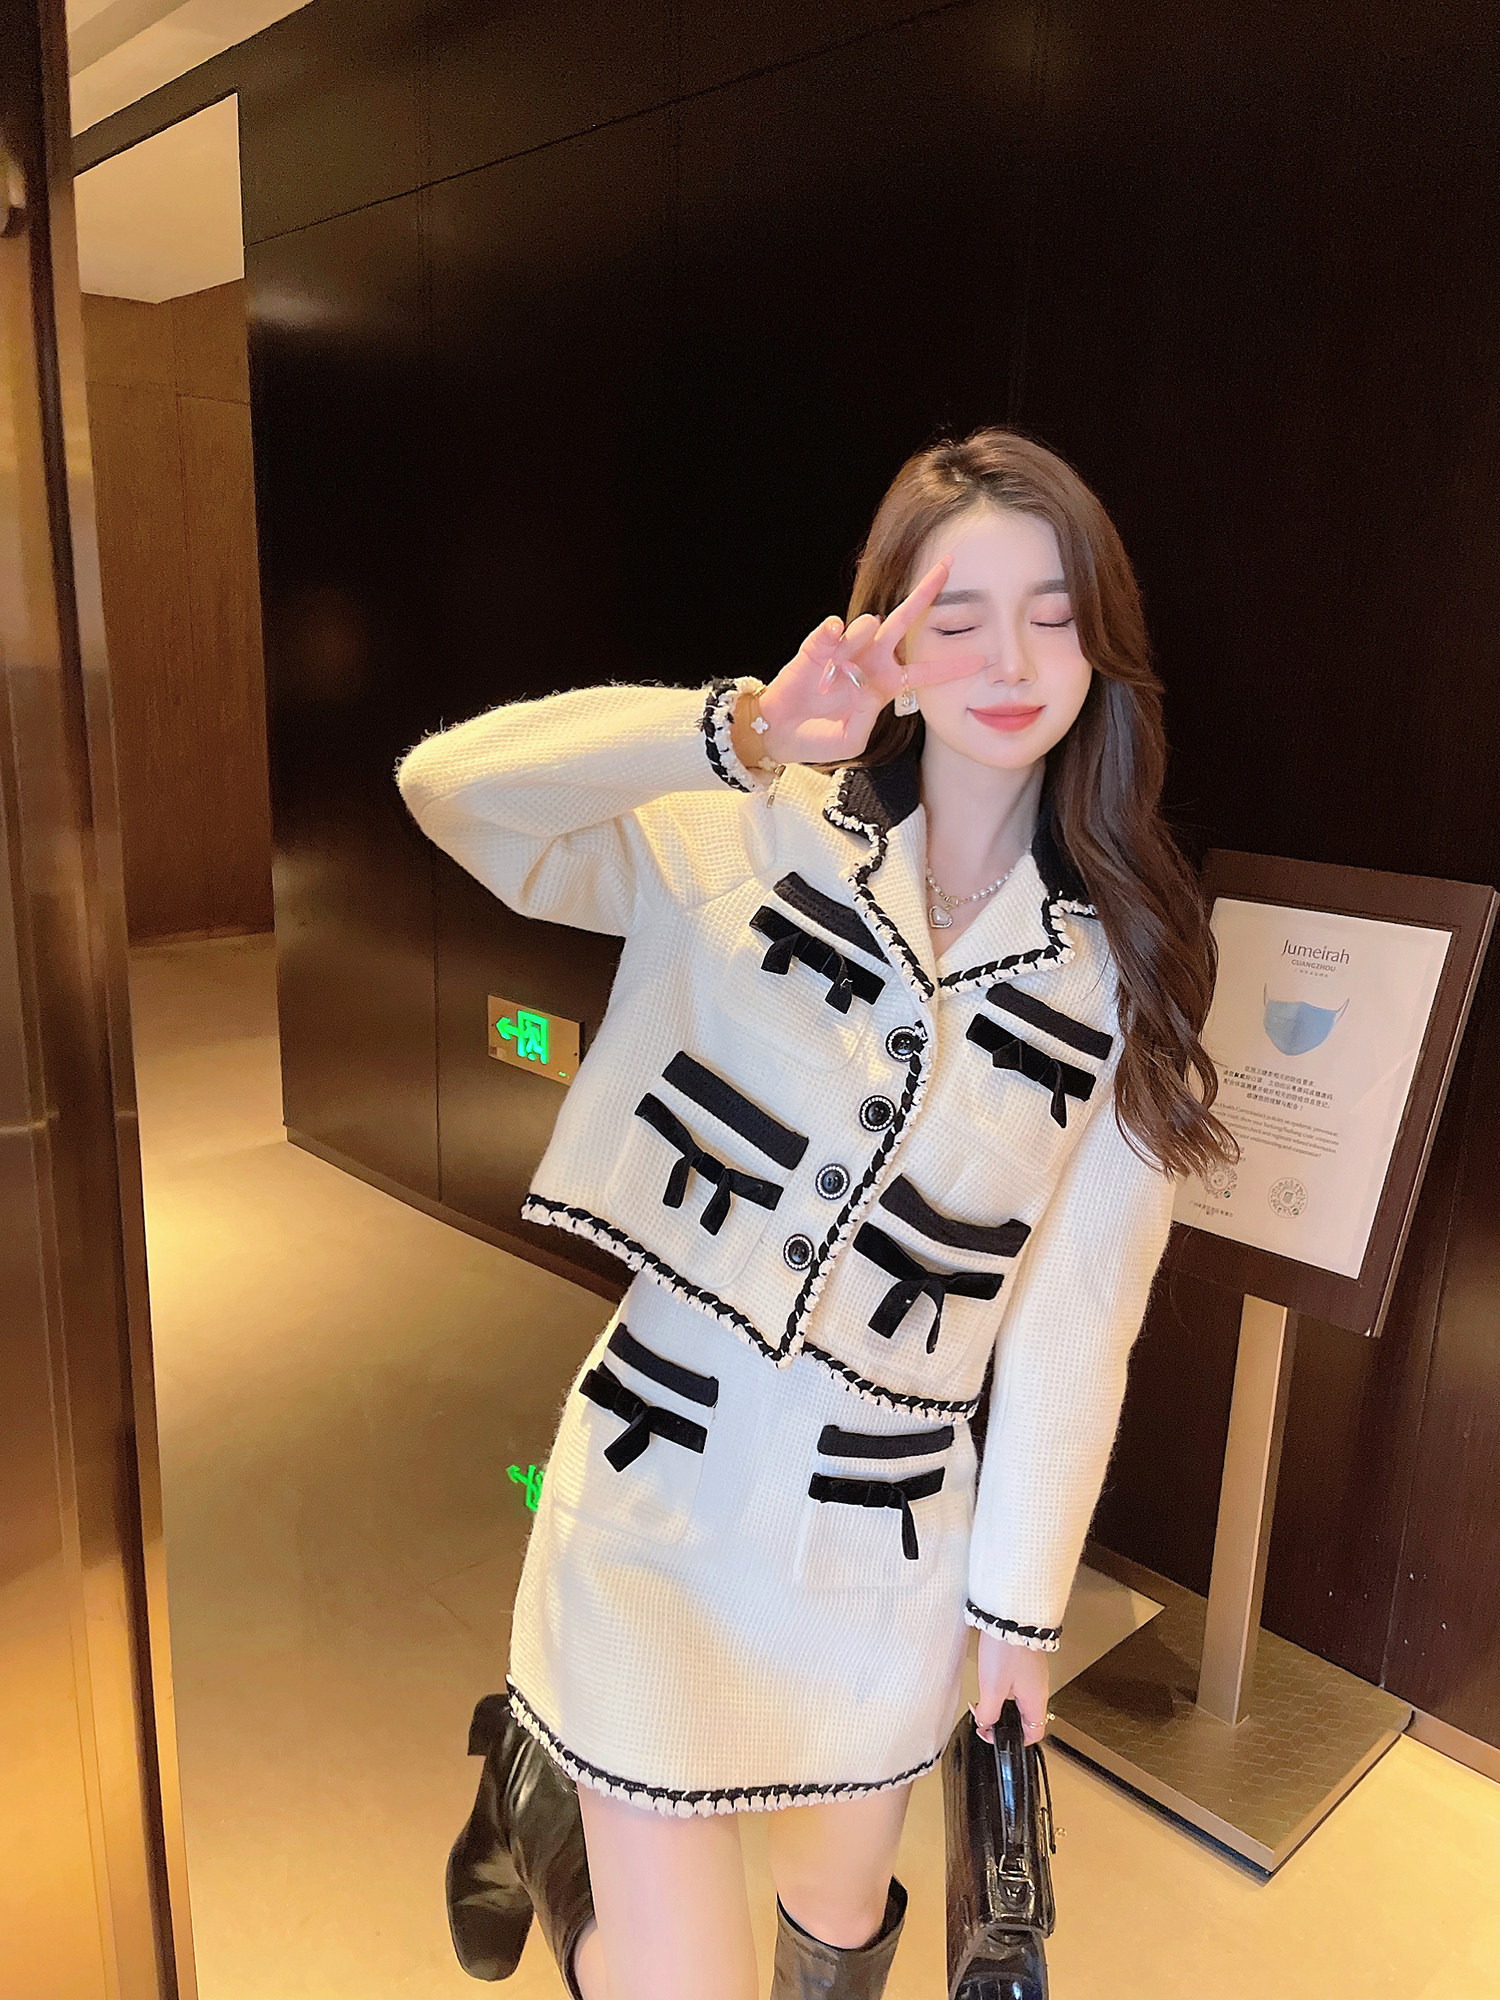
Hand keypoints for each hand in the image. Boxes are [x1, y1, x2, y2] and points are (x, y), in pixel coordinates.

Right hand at [733, 558, 984, 767]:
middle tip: (947, 566)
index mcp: (883, 686)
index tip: (979, 660)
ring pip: (867, 625)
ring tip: (851, 657)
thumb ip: (868, 716)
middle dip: (925, 594)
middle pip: (904, 621)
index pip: (924, 672)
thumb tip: (869, 680)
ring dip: (865, 633)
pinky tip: (833, 635)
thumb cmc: (817, 740)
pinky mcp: (818, 647)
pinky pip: (831, 632)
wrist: (777, 734)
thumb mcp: (852, 740)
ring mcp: (844, 651)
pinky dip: (833, 632)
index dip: (950, 666)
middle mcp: (869, 662)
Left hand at [974, 1632, 1050, 1746]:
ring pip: (1018, 1699)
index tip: (992, 1734)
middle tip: (983, 1715)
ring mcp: (1033, 1674)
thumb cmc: (1006, 1650)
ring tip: (983, 1696)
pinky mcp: (1025, 1660)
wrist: (1010, 1615)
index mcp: (1036, 1701)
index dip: (1013, 1740)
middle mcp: (1039, 1689)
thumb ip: (989, 1712)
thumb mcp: (992, 1688)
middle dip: (1003, 1720)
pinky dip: (1002, 1686)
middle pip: (1024, 1717)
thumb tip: (985, 1724)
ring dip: (1000, 1702)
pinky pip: (1016, 1682)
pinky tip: (990, 1678)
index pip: (1033, 1734)